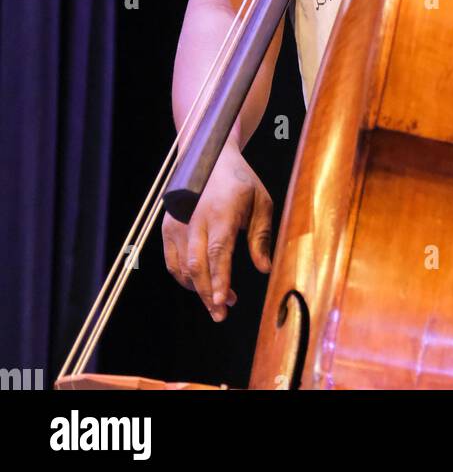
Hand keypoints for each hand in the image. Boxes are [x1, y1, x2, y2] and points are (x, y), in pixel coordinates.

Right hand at [162, 141, 272, 321]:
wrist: (210, 157)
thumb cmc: (240, 181)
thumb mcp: (261, 201)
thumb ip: (261, 235)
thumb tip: (264, 269)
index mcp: (221, 210)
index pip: (218, 251)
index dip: (219, 278)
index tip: (223, 301)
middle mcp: (194, 218)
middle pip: (197, 265)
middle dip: (209, 293)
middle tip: (222, 313)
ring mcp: (177, 223)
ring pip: (182, 267)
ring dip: (198, 289)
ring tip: (220, 301)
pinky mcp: (168, 227)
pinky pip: (172, 261)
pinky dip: (184, 278)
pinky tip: (201, 286)